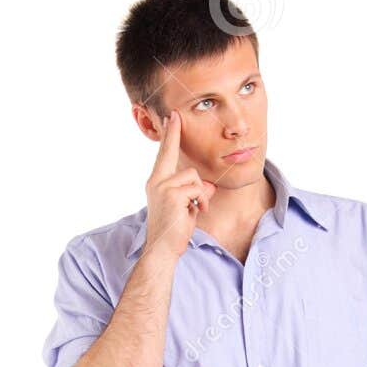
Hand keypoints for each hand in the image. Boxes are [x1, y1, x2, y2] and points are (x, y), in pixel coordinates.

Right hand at [142, 110, 215, 261]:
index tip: (172, 118)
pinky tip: (194, 213)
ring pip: (195, 177)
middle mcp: (157, 181)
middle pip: (182, 162)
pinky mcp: (173, 194)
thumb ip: (194, 193)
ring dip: (201, 195)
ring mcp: (163, 187)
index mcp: (156, 183)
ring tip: (195, 210)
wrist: (162, 250)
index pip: (165, 155)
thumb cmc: (173, 231)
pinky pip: (198, 189)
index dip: (170, 136)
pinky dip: (201, 202)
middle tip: (176, 116)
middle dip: (180, 146)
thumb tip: (209, 186)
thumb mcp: (186, 207)